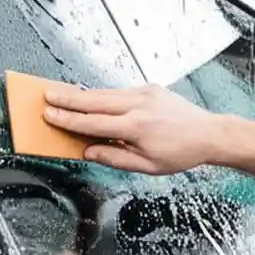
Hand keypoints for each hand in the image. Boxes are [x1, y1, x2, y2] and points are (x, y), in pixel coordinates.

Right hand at [44, 84, 227, 174]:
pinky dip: (102, 95)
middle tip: (46, 95)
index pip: (94, 123)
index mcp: (137, 128)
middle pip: (95, 100)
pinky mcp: (149, 88)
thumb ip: (115, 158)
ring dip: (82, 94)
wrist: (208, 133)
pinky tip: (89, 98)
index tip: (50, 114)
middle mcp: (139, 105)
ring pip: (105, 93)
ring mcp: (145, 93)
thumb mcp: (147, 166)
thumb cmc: (180, 154)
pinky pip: (119, 92)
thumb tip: (88, 151)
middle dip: (68, 98)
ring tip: (60, 93)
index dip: (69, 119)